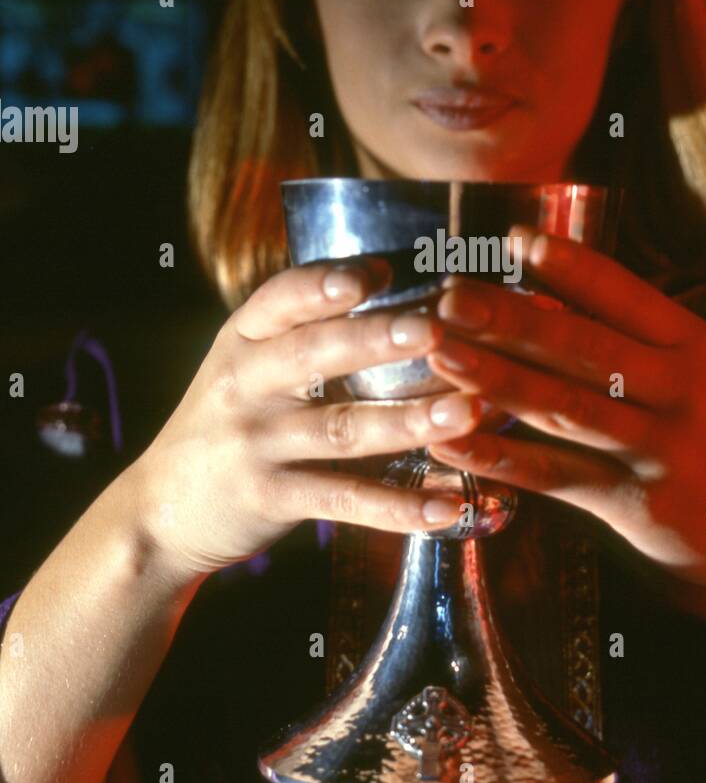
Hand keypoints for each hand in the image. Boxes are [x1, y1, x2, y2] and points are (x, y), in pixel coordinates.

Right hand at [129, 260, 482, 576]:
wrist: (160, 512)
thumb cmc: (230, 423)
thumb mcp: (246, 366)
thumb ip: (304, 331)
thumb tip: (396, 280)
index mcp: (242, 339)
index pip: (279, 298)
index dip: (327, 282)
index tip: (382, 270)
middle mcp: (244, 384)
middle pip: (315, 354)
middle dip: (378, 338)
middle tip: (437, 329)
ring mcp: (256, 443)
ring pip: (342, 428)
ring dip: (409, 420)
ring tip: (468, 412)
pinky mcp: (271, 498)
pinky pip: (345, 499)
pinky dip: (399, 506)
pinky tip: (448, 505)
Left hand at [424, 227, 705, 597]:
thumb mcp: (688, 370)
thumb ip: (627, 334)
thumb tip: (538, 288)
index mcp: (689, 342)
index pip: (625, 293)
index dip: (570, 265)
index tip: (514, 239)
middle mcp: (678, 387)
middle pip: (584, 346)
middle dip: (513, 319)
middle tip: (449, 297)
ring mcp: (659, 446)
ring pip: (566, 406)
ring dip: (496, 379)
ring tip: (439, 354)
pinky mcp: (637, 502)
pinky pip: (557, 476)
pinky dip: (500, 458)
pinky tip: (450, 442)